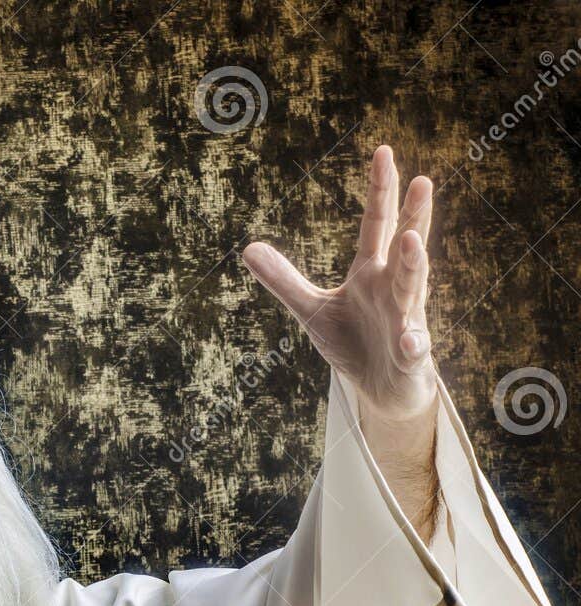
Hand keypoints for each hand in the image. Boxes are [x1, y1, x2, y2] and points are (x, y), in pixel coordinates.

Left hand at [242, 144, 436, 422]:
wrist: (382, 389)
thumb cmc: (353, 342)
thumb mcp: (312, 309)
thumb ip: (284, 280)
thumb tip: (247, 248)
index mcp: (371, 273)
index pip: (377, 225)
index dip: (379, 191)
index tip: (383, 151)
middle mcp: (393, 289)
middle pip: (405, 246)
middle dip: (414, 215)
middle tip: (422, 179)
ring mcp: (406, 320)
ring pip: (412, 290)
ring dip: (415, 267)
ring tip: (414, 241)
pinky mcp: (410, 356)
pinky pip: (414, 348)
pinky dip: (413, 344)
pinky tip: (412, 341)